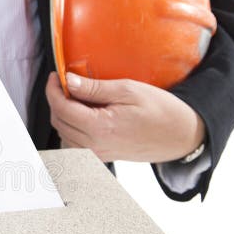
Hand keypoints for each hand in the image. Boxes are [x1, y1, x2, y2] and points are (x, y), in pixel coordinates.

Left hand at [46, 72, 205, 162]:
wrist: (180, 135)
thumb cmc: (160, 111)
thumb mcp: (128, 90)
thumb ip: (95, 88)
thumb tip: (69, 81)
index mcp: (99, 127)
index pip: (61, 107)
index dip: (53, 89)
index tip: (56, 76)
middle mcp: (94, 145)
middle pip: (58, 121)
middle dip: (57, 99)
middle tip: (66, 83)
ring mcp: (96, 154)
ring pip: (63, 133)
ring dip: (63, 114)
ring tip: (76, 98)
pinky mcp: (100, 157)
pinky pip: (73, 144)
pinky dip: (71, 128)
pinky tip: (83, 115)